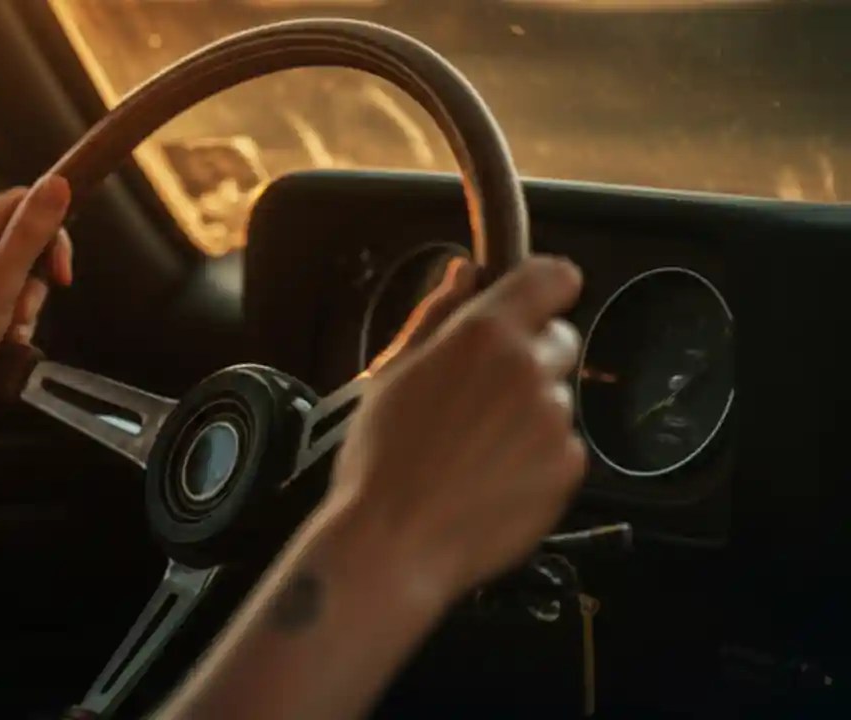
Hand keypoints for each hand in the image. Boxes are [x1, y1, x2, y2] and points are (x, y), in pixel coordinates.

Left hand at [0, 174, 73, 423]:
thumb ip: (30, 234)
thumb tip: (59, 182)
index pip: (25, 204)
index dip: (53, 236)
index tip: (62, 277)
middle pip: (22, 244)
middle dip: (36, 283)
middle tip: (23, 316)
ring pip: (13, 277)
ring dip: (23, 308)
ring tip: (9, 338)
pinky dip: (6, 323)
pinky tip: (0, 347)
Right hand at [329, 255, 585, 608]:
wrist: (393, 542)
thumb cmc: (380, 458)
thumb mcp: (391, 371)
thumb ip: (436, 313)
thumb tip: (464, 271)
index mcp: (484, 335)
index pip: (552, 277)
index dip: (545, 286)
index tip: (534, 300)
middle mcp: (529, 369)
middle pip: (560, 340)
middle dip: (531, 356)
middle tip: (483, 393)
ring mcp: (554, 420)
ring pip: (557, 397)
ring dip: (530, 411)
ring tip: (476, 448)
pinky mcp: (567, 467)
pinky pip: (562, 446)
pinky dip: (537, 457)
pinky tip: (491, 476)